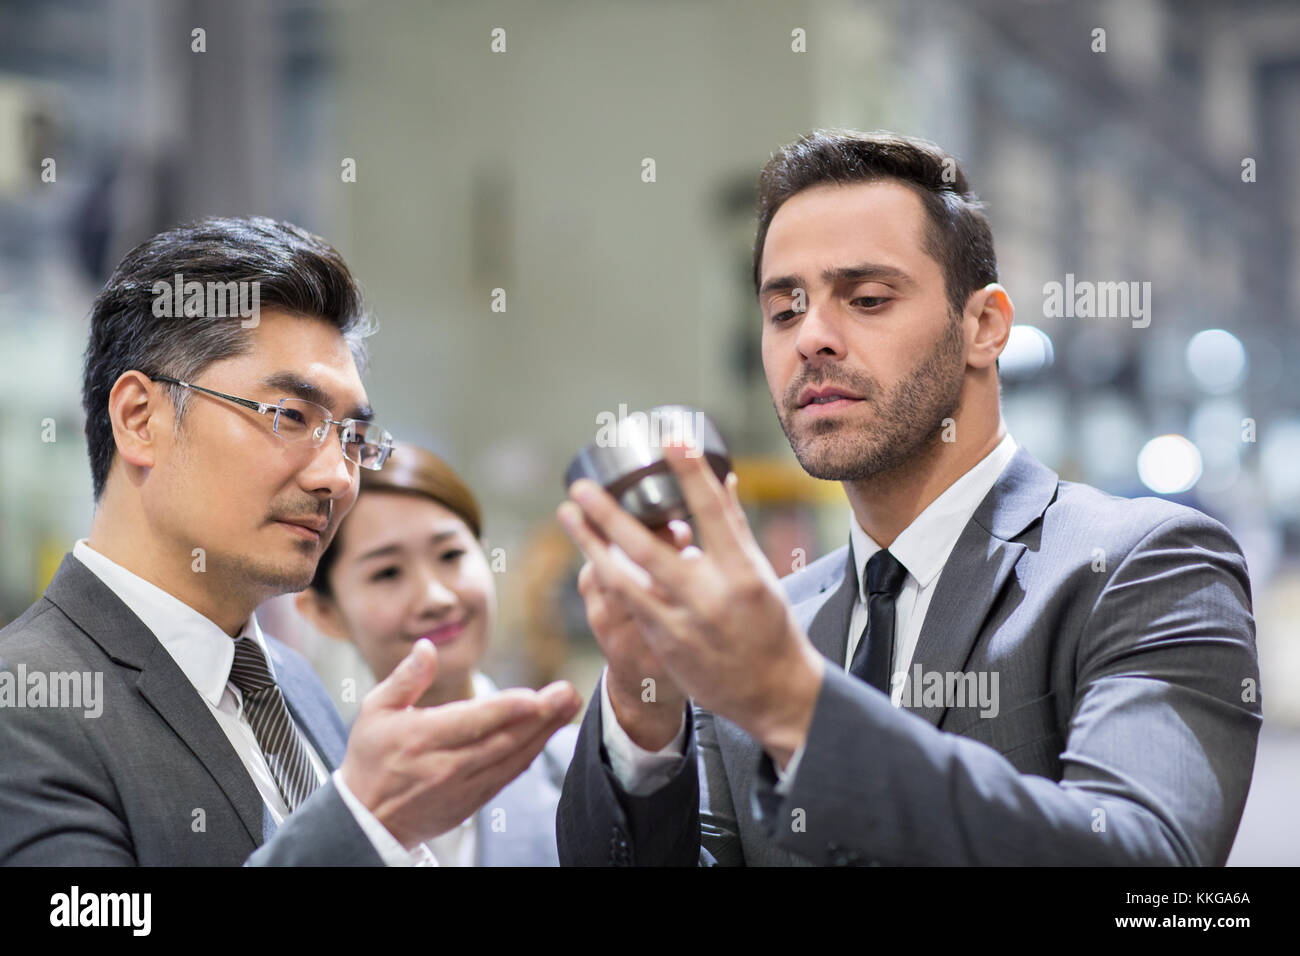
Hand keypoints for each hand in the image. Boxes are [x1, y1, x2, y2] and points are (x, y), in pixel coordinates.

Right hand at [340, 639, 581, 848]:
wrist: (368, 819)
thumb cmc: (372, 758)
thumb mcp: (374, 711)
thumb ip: (405, 679)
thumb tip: (427, 647)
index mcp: (421, 738)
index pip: (471, 722)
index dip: (505, 710)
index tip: (534, 696)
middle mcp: (445, 765)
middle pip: (501, 740)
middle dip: (539, 717)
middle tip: (567, 694)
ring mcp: (461, 787)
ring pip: (510, 759)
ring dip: (543, 733)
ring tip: (567, 707)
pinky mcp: (472, 802)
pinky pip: (507, 776)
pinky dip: (529, 755)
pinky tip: (547, 734)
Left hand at [557, 443, 824, 766]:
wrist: (772, 691)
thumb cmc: (770, 623)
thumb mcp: (760, 572)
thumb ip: (735, 525)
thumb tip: (723, 477)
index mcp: (743, 573)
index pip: (713, 514)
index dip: (692, 475)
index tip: (671, 441)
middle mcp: (710, 598)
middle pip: (650, 550)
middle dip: (610, 516)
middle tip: (582, 487)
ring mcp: (682, 625)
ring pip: (625, 580)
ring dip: (591, 545)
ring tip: (568, 514)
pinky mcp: (664, 645)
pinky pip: (627, 604)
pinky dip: (607, 576)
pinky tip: (590, 555)